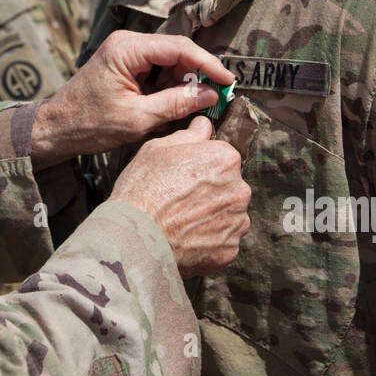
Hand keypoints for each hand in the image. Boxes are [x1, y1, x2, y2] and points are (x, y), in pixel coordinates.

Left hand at [29, 30, 234, 165]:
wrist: (56, 129)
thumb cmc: (89, 124)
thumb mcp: (137, 118)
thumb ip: (175, 104)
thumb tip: (210, 95)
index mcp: (127, 48)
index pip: (179, 47)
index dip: (208, 64)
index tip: (229, 80)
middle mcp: (128, 43)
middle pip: (177, 53)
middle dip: (196, 76)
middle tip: (215, 99)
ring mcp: (126, 53)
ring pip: (169, 63)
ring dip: (181, 85)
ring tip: (186, 110)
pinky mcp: (126, 66)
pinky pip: (157, 72)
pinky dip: (168, 89)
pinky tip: (170, 109)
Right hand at [109, 116, 249, 276]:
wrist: (136, 238)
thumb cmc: (142, 191)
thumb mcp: (157, 150)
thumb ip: (189, 136)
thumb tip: (204, 126)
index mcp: (225, 159)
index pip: (223, 157)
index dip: (203, 165)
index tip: (186, 175)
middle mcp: (239, 189)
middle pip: (230, 185)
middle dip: (211, 190)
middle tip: (181, 198)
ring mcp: (236, 221)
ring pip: (229, 213)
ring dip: (213, 215)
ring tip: (183, 219)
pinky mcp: (230, 249)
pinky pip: (225, 239)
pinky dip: (211, 239)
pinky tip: (188, 236)